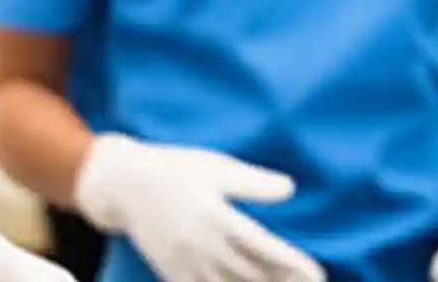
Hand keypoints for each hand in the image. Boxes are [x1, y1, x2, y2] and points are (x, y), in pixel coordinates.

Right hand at [74, 134, 323, 281]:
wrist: (121, 185)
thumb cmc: (173, 168)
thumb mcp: (214, 166)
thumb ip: (252, 181)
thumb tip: (289, 189)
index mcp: (215, 215)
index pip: (264, 248)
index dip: (293, 266)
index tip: (317, 275)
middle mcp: (201, 244)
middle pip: (253, 275)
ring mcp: (185, 263)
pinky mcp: (172, 272)